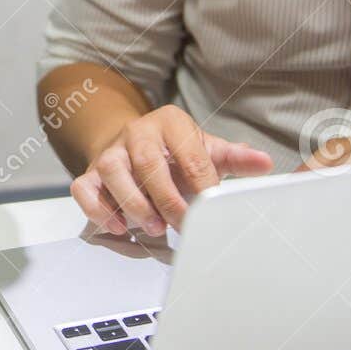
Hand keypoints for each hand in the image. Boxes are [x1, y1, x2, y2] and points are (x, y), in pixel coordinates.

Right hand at [71, 105, 274, 235]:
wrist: (132, 144)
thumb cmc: (174, 152)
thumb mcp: (205, 149)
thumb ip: (234, 158)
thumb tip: (265, 163)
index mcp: (169, 123)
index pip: (189, 154)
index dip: (201, 184)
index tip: (210, 208)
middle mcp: (136, 133)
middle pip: (147, 162)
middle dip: (166, 198)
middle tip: (181, 223)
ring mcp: (110, 152)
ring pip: (113, 173)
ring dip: (133, 204)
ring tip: (153, 226)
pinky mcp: (89, 172)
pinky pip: (84, 189)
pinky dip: (98, 210)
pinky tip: (119, 226)